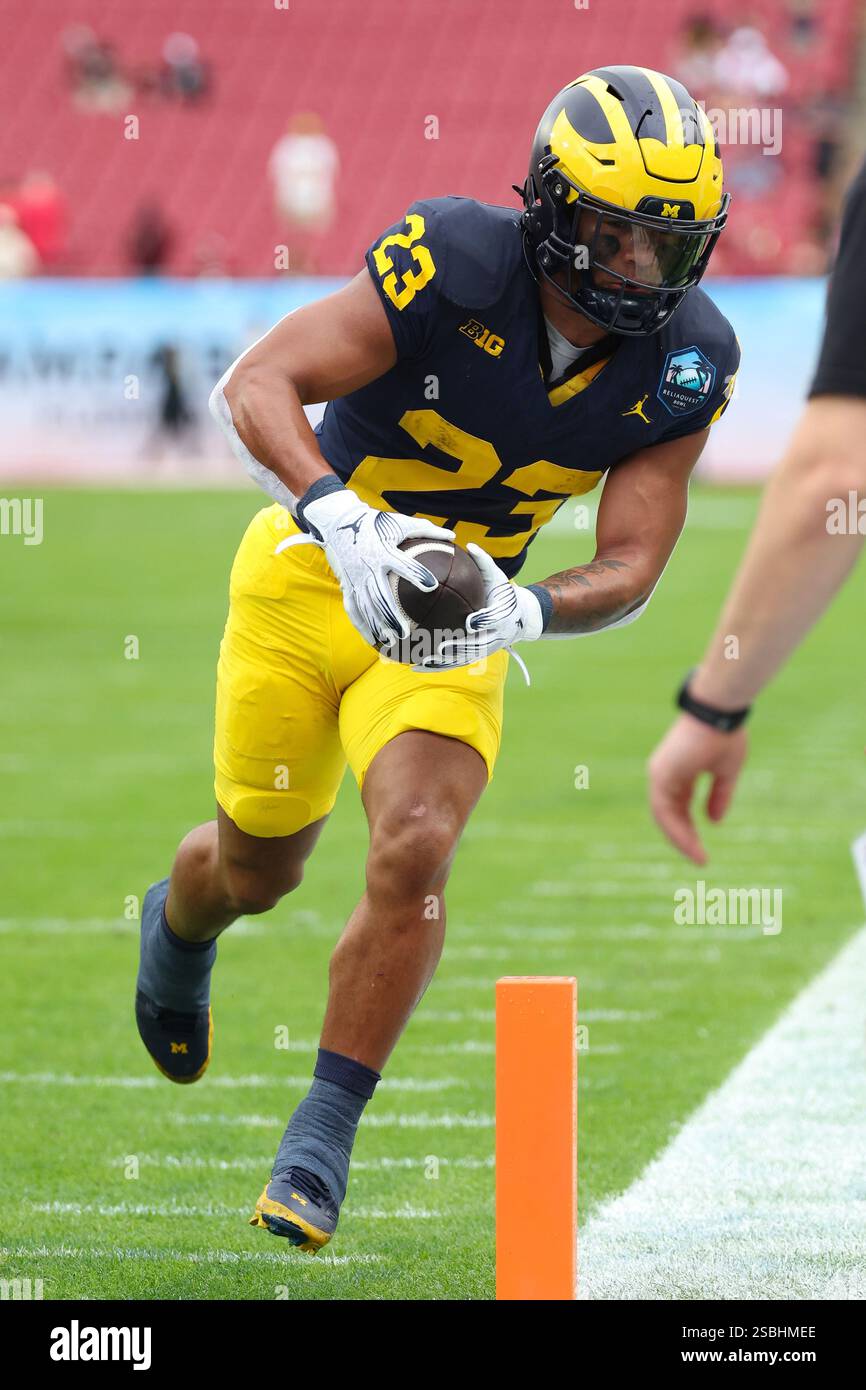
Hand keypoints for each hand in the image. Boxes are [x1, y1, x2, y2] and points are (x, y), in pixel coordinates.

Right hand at [278, 489, 454, 648]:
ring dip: (377, 625)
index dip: (416, 574)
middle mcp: (368, 567)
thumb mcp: (399, 522)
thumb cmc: (375, 523)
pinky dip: (362, 625)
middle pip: (380, 595)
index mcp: (383, 551)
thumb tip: (453, 535)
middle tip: (405, 631)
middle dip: (391, 615)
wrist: (338, 523)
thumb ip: (425, 530)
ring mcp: (355, 578)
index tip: (432, 585)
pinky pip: (353, 609)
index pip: (402, 564)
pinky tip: (372, 640)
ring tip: (391, 641)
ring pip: (366, 606)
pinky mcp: (347, 585)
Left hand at [414, 543, 543, 670]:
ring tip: (421, 662)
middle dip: (461, 646)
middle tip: (442, 645)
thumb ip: (484, 562)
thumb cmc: (504, 593)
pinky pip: (455, 663)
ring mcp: (486, 648)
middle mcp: (495, 636)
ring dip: (444, 662)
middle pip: (477, 645)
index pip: (492, 620)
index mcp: (502, 616)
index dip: (483, 622)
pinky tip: (416, 667)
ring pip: (464, 658)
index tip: (470, 621)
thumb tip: (470, 544)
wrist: (520, 617)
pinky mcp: (476, 656)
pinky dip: (437, 667)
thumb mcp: (498, 576)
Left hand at [647, 713, 748, 863]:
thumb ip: (719, 796)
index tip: (703, 849)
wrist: (720, 713)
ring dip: (680, 839)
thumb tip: (714, 822)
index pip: (679, 808)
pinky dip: (676, 829)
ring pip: (664, 817)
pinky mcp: (660, 774)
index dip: (690, 829)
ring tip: (697, 857)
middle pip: (670, 815)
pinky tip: (690, 844)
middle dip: (684, 838)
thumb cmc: (725, 736)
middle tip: (700, 859)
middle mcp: (664, 774)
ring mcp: (660, 774)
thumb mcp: (726, 772)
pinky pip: (663, 810)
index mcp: (678, 772)